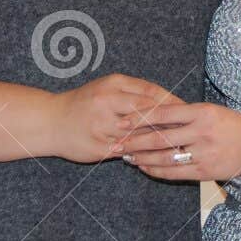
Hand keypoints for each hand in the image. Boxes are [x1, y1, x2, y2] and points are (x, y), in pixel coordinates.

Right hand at [49, 73, 180, 163]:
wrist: (51, 121)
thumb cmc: (84, 103)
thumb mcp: (107, 88)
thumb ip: (134, 93)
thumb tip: (168, 101)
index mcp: (113, 85)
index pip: (151, 92)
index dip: (172, 102)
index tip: (187, 110)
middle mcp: (108, 102)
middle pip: (148, 112)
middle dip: (170, 122)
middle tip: (188, 128)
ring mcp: (103, 125)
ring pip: (140, 134)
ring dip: (160, 140)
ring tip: (178, 144)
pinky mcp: (99, 146)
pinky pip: (127, 151)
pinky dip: (143, 153)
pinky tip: (156, 156)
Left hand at [109, 101, 240, 181]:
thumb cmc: (228, 124)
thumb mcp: (208, 111)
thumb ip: (183, 113)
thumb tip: (150, 114)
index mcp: (201, 112)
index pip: (164, 113)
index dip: (140, 117)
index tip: (122, 121)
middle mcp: (201, 132)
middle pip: (160, 137)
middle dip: (135, 141)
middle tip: (116, 142)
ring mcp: (203, 153)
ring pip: (165, 156)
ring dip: (143, 158)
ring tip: (127, 157)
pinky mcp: (205, 171)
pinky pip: (175, 172)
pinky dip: (157, 170)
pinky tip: (144, 168)